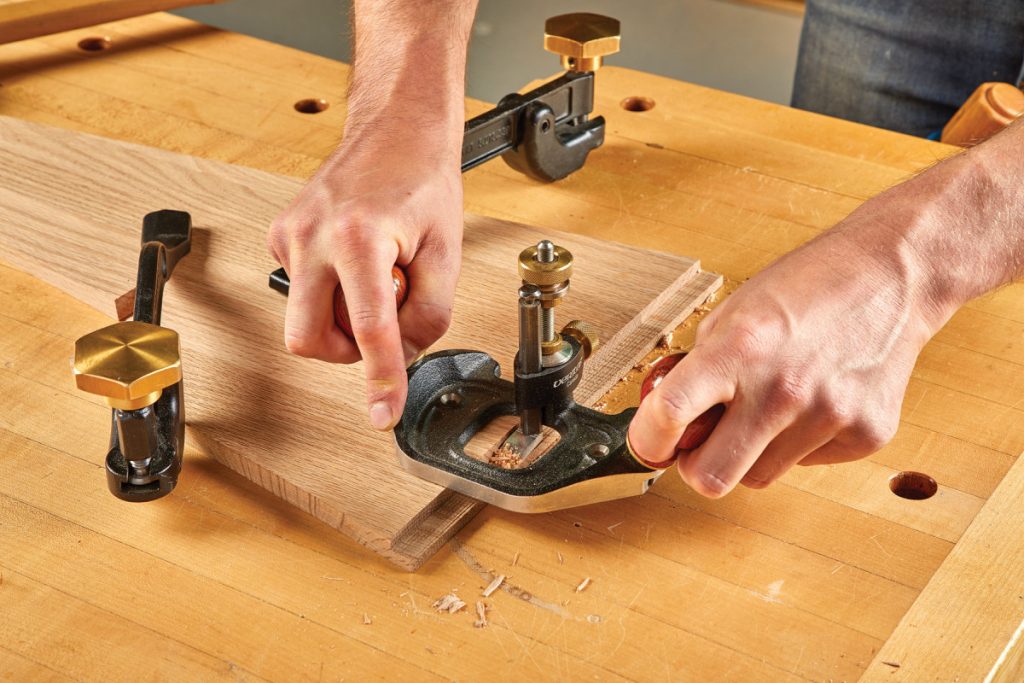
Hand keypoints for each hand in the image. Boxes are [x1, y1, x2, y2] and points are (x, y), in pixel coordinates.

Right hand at [267, 134, 462, 430]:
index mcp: (358, 237)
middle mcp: (312, 236)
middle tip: (384, 318)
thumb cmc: (423, 178)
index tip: (382, 414)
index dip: (380, 380)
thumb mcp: (446, 251)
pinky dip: (332, 292)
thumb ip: (430, 313)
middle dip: (347, 349)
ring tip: (376, 276)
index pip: (368, 330)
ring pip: (304, 318)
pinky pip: (302, 292)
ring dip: (343, 317)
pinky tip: (357, 261)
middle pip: (308, 339)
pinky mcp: (281, 235)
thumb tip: (402, 354)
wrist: (396, 128)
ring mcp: (290, 235)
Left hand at [627, 192, 946, 496]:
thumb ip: (698, 371)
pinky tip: (814, 401)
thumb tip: (665, 423)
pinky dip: (798, 444)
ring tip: (770, 407)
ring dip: (751, 453)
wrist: (892, 277)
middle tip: (702, 444)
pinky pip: (807, 464)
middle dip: (697, 466)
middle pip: (712, 478)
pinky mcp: (866, 435)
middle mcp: (783, 389)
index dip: (648, 438)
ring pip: (760, 476)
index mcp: (740, 349)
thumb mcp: (733, 315)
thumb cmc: (807, 288)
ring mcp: (828, 416)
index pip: (671, 415)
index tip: (649, 441)